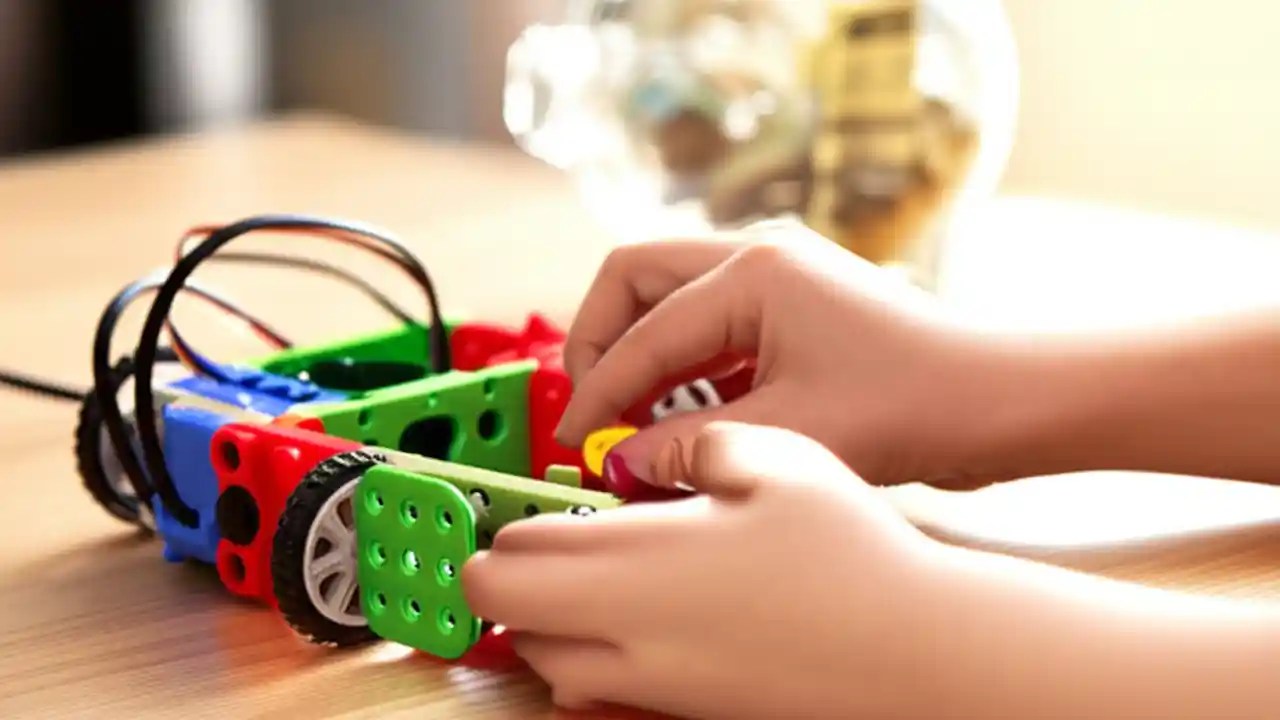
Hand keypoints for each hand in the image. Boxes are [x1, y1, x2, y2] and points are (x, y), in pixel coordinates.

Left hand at [462, 423, 945, 718]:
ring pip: (545, 660)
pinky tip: (635, 620)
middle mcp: (630, 632)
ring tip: (582, 578)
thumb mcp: (778, 455)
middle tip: (535, 540)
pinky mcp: (683, 709)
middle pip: (509, 616)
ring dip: (541, 618)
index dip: (500, 525)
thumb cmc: (852, 556)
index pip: (514, 556)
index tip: (510, 502)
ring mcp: (654, 683)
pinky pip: (594, 690)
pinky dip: (585, 658)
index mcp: (640, 561)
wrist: (916, 655)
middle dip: (503, 576)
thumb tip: (653, 456)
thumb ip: (697, 442)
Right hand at [556, 221, 1013, 489]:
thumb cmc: (914, 406)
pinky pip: (709, 326)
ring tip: (628, 420)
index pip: (644, 331)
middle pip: (636, 277)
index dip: (599, 392)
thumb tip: (619, 461)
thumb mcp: (789, 434)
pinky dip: (682, 368)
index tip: (572, 443)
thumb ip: (689, 445)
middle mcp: (758, 257)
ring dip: (640, 352)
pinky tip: (680, 419)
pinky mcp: (792, 310)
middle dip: (600, 340)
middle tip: (588, 407)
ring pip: (668, 298)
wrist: (1000, 402)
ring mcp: (777, 278)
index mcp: (754, 270)